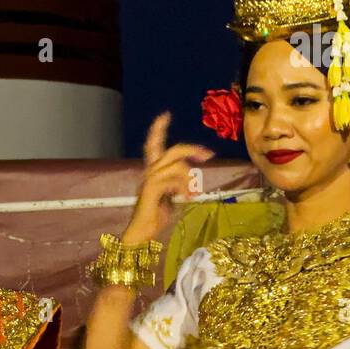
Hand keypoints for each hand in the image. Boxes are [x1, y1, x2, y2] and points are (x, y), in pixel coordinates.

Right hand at [124, 111, 214, 243]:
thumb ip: (179, 185)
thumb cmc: (156, 218)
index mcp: (153, 172)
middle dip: (192, 149)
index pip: (153, 145)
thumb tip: (191, 179)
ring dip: (190, 179)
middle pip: (172, 151)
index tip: (165, 115)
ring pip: (177, 165)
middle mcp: (150, 172)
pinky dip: (183, 187)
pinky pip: (173, 179)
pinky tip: (184, 198)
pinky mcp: (151, 188)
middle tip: (208, 154)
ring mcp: (150, 179)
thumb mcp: (172, 198)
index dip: (158, 129)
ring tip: (192, 194)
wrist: (142, 233)